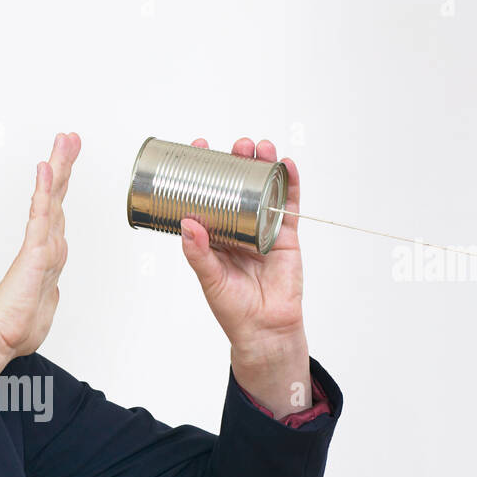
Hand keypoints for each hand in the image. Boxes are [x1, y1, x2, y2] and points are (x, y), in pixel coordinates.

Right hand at [0, 131, 80, 358]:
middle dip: (63, 165)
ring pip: (51, 200)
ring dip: (58, 169)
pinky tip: (45, 170)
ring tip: (62, 141)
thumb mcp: (43, 306)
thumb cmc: (15, 327)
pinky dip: (44, 191)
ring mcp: (38, 247)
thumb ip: (48, 291)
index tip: (65, 161)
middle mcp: (43, 245)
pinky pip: (41, 216)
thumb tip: (51, 287)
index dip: (61, 185)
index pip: (56, 212)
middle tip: (68, 137)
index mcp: (47, 254)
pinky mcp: (33, 254)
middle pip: (55, 197)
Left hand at [180, 137, 304, 354]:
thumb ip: (198, 253)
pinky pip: (289, 205)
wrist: (265, 329)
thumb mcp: (210, 279)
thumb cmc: (233, 309)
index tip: (199, 148)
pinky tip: (286, 165)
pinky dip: (290, 183)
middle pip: (238, 186)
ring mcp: (263, 228)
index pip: (208, 195)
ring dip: (263, 166)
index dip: (204, 172)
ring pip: (264, 190)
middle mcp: (239, 226)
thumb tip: (187, 223)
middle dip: (238, 162)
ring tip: (259, 148)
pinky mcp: (286, 235)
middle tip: (235, 147)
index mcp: (215, 234)